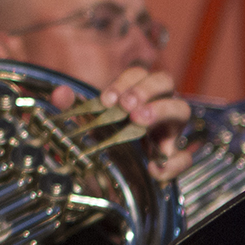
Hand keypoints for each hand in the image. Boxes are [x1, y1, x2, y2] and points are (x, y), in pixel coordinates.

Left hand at [48, 66, 192, 180]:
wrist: (111, 170)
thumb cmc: (104, 134)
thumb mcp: (86, 120)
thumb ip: (72, 105)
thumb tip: (60, 95)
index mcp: (136, 93)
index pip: (138, 74)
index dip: (124, 82)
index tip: (107, 99)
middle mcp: (157, 105)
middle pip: (165, 81)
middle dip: (145, 89)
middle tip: (126, 106)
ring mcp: (169, 128)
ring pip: (181, 109)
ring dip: (161, 110)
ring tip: (139, 121)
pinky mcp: (173, 156)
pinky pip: (184, 157)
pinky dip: (173, 162)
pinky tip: (153, 167)